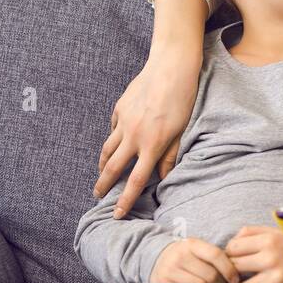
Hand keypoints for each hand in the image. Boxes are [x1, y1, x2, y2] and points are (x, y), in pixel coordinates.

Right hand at [95, 56, 199, 217]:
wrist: (171, 68)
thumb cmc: (183, 99)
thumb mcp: (182, 131)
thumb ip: (171, 156)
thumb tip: (164, 179)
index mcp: (152, 145)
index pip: (135, 181)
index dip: (125, 201)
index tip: (117, 214)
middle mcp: (134, 136)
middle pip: (113, 168)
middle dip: (104, 185)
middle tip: (98, 196)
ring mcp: (124, 121)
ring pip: (107, 149)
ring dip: (104, 164)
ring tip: (102, 173)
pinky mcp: (120, 108)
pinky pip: (113, 128)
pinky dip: (113, 137)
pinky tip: (115, 141)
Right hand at [150, 237, 239, 282]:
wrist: (155, 258)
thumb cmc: (186, 256)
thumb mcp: (197, 248)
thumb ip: (215, 254)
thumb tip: (242, 264)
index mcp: (191, 244)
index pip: (216, 255)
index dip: (229, 269)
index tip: (236, 279)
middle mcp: (179, 255)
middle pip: (210, 274)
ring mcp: (170, 270)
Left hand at [225, 225, 282, 282]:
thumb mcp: (274, 233)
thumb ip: (250, 232)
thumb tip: (228, 244)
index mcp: (270, 240)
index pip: (232, 247)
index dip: (230, 252)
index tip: (236, 255)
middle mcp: (273, 258)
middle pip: (234, 266)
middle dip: (233, 269)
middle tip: (237, 270)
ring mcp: (277, 277)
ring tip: (242, 282)